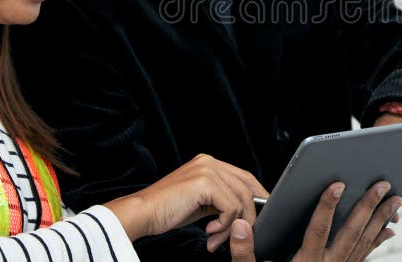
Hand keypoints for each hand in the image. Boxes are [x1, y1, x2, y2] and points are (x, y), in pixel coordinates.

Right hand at [105, 154, 267, 250]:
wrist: (143, 213)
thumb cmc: (167, 211)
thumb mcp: (200, 203)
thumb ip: (221, 201)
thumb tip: (245, 212)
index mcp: (209, 163)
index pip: (244, 177)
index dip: (257, 196)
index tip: (258, 215)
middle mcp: (210, 162)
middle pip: (247, 187)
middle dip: (249, 214)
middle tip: (240, 235)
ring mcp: (208, 170)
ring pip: (241, 199)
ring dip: (231, 226)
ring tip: (216, 239)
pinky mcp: (205, 182)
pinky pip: (230, 207)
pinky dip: (224, 225)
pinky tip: (209, 232)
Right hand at [229, 181, 401, 261]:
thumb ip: (244, 253)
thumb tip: (240, 226)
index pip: (317, 231)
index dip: (327, 207)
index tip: (337, 185)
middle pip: (351, 233)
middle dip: (368, 207)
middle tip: (383, 185)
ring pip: (364, 243)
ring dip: (380, 220)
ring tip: (395, 200)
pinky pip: (365, 256)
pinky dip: (378, 241)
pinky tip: (390, 229)